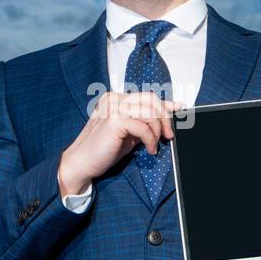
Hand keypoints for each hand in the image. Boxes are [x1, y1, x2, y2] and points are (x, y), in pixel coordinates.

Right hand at [58, 91, 180, 197]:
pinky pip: (144, 127)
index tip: (179, 110)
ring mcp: (113, 108)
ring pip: (150, 112)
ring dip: (157, 131)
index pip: (147, 96)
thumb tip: (170, 111)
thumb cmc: (103, 150)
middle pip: (151, 100)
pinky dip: (150, 140)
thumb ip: (145, 121)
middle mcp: (114, 99)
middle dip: (165, 118)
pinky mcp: (113, 121)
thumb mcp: (130, 132)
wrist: (81, 163)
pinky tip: (149, 149)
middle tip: (168, 136)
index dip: (166, 104)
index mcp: (116, 98)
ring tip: (154, 145)